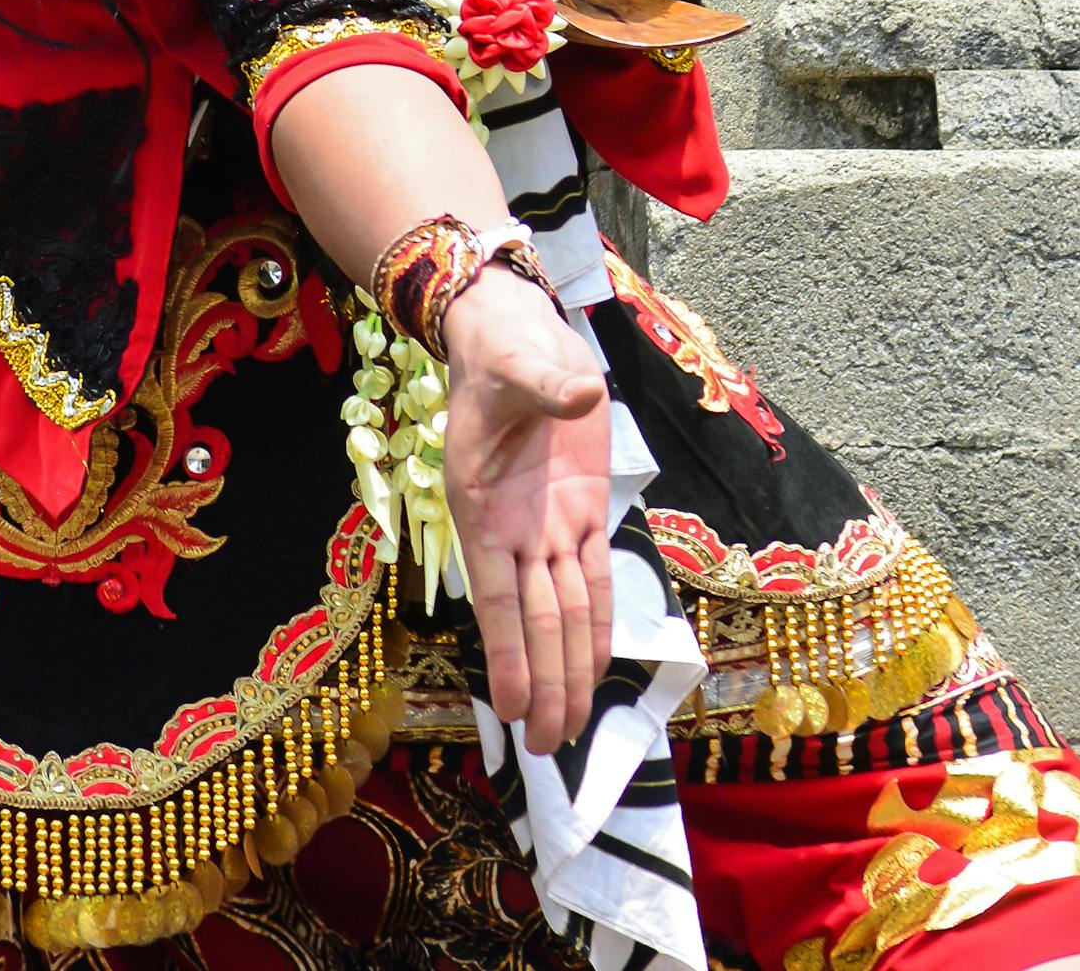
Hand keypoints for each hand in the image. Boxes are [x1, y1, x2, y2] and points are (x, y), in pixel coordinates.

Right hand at [441, 269, 612, 754]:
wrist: (513, 332)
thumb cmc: (503, 349)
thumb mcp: (520, 361)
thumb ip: (549, 385)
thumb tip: (580, 395)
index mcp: (484, 506)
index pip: (498, 596)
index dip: (509, 653)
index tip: (512, 708)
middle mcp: (515, 529)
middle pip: (538, 620)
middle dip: (545, 684)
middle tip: (550, 747)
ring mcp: (549, 525)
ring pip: (565, 613)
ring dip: (567, 672)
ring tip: (567, 732)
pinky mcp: (583, 511)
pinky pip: (592, 581)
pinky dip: (596, 628)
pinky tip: (595, 672)